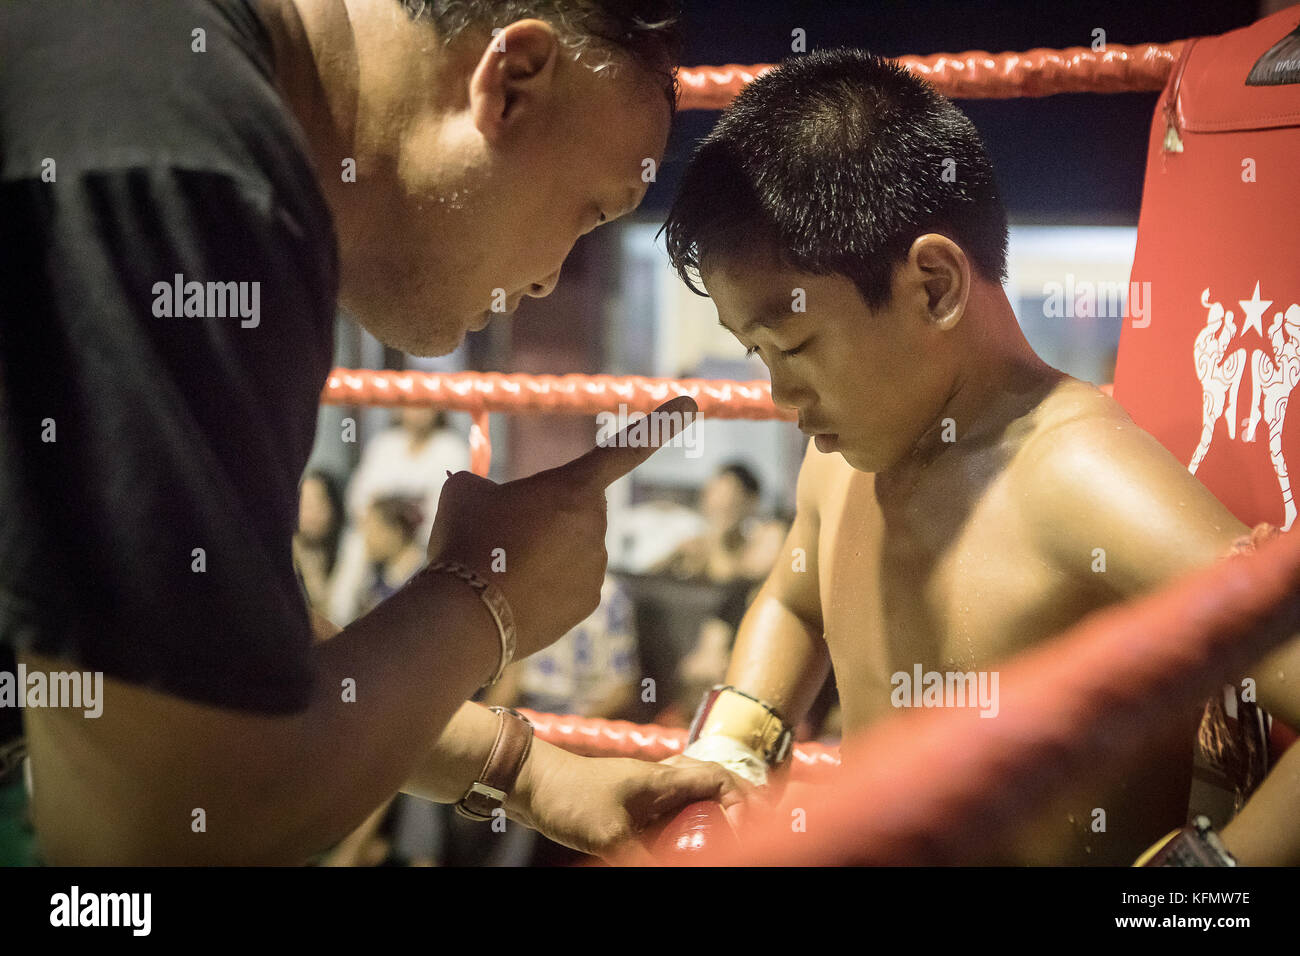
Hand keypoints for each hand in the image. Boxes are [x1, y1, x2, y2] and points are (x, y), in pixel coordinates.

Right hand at [426, 396, 696, 657]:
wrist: (465, 617)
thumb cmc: (464, 542)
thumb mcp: (463, 493)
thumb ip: (482, 484)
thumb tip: (480, 490)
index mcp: (573, 486)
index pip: (625, 447)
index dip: (660, 424)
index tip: (689, 403)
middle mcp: (595, 524)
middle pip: (578, 507)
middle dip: (550, 514)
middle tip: (503, 533)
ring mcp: (596, 566)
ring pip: (572, 547)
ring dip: (544, 551)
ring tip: (501, 567)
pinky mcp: (589, 602)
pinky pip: (570, 582)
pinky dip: (546, 585)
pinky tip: (515, 594)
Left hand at [509, 745, 756, 862]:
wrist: (527, 781)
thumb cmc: (568, 799)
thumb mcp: (610, 838)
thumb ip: (646, 860)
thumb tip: (670, 872)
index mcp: (661, 778)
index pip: (719, 778)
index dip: (742, 802)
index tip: (742, 832)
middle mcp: (657, 777)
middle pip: (711, 780)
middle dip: (734, 804)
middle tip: (744, 833)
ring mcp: (641, 785)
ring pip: (689, 789)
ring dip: (709, 809)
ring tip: (717, 837)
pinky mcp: (626, 797)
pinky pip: (668, 802)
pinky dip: (682, 817)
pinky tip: (677, 839)